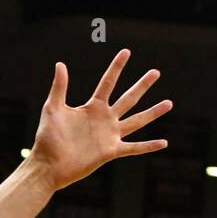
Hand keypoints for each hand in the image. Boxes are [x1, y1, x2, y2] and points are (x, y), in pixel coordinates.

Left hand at [29, 49, 171, 190]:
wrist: (47, 165)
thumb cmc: (47, 138)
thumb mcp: (52, 109)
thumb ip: (59, 88)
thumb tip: (60, 64)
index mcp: (92, 107)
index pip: (108, 83)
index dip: (116, 67)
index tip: (126, 52)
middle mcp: (104, 119)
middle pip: (128, 98)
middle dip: (142, 85)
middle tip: (155, 72)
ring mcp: (109, 135)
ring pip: (137, 121)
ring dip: (153, 113)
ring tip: (169, 103)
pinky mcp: (110, 151)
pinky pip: (133, 148)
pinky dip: (148, 146)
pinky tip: (164, 143)